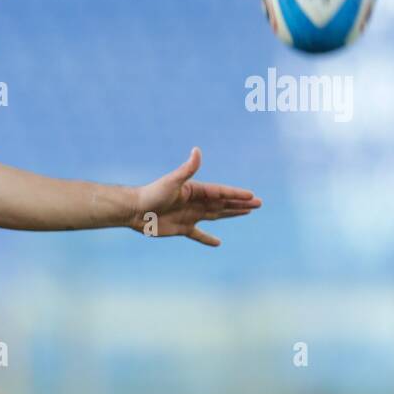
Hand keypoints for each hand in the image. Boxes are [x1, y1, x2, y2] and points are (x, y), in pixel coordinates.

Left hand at [131, 147, 260, 246]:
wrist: (135, 210)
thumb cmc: (152, 194)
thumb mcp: (172, 181)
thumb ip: (187, 168)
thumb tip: (197, 150)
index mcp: (195, 191)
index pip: (221, 192)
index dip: (237, 194)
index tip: (253, 196)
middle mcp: (195, 202)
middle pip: (223, 203)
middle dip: (240, 203)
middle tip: (259, 204)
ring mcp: (190, 216)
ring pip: (216, 215)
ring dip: (231, 214)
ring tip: (247, 213)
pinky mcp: (182, 228)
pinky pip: (198, 234)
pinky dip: (207, 239)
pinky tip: (218, 243)